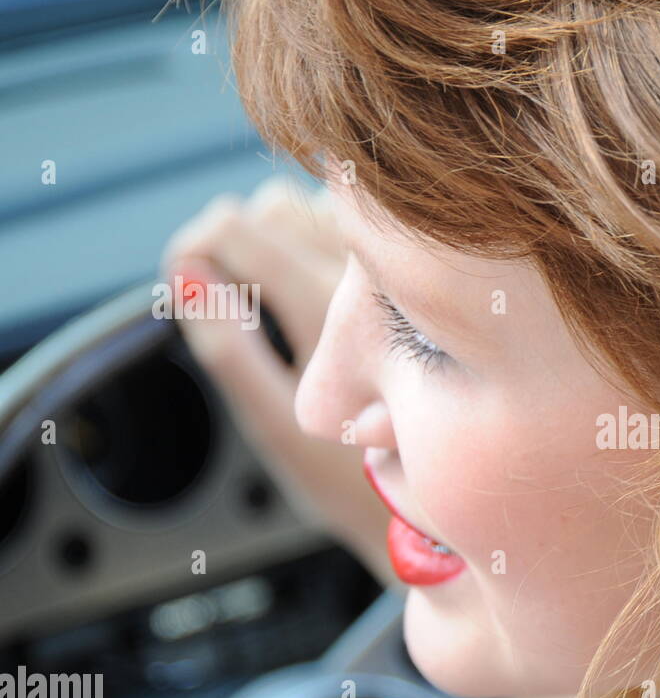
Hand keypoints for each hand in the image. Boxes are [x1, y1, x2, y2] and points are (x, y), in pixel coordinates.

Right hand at [160, 176, 393, 584]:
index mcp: (322, 306)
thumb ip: (227, 346)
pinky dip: (325, 244)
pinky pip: (355, 228)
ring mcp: (394, 270)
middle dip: (237, 241)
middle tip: (233, 296)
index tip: (184, 277)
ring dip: (284, 237)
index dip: (192, 245)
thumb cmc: (347, 471)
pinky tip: (324, 297)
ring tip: (280, 300)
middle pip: (273, 207)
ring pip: (316, 206)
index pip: (233, 226)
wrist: (438, 491)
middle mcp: (367, 273)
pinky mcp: (416, 275)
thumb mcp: (273, 423)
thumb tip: (185, 274)